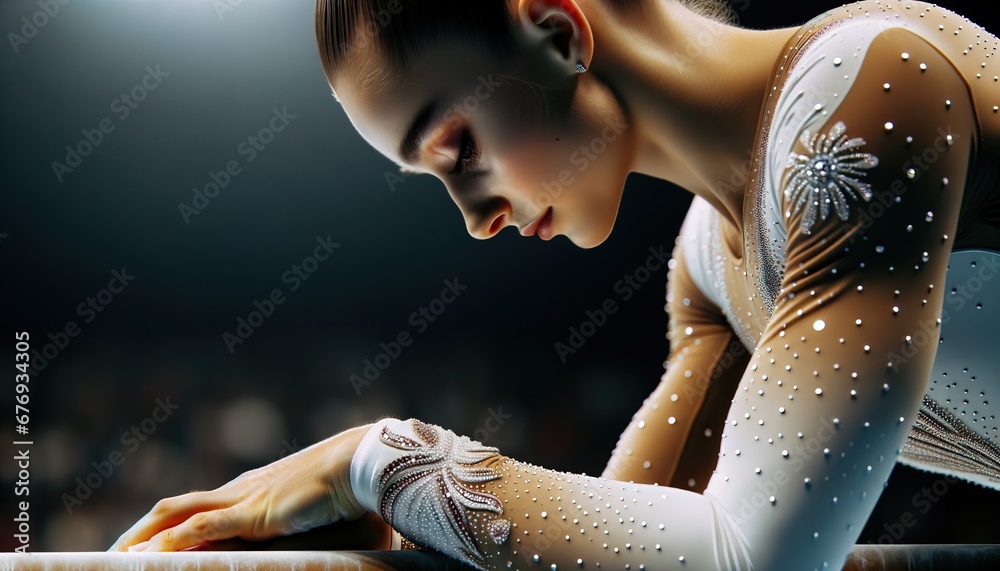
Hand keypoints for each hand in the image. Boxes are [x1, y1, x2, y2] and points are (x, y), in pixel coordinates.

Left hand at [108, 423, 373, 551]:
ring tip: (120, 557)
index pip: (197, 506)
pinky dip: (172, 542)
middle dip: (141, 532)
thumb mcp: (316, 508)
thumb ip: (302, 521)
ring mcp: (243, 499)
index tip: (146, 544)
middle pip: (175, 508)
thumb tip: (307, 530)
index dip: (166, 526)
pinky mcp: (253, 512)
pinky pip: (201, 527)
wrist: (361, 462)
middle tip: (116, 554)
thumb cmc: (350, 484)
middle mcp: (239, 490)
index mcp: (251, 489)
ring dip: (144, 536)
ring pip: (176, 514)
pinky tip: (150, 556)